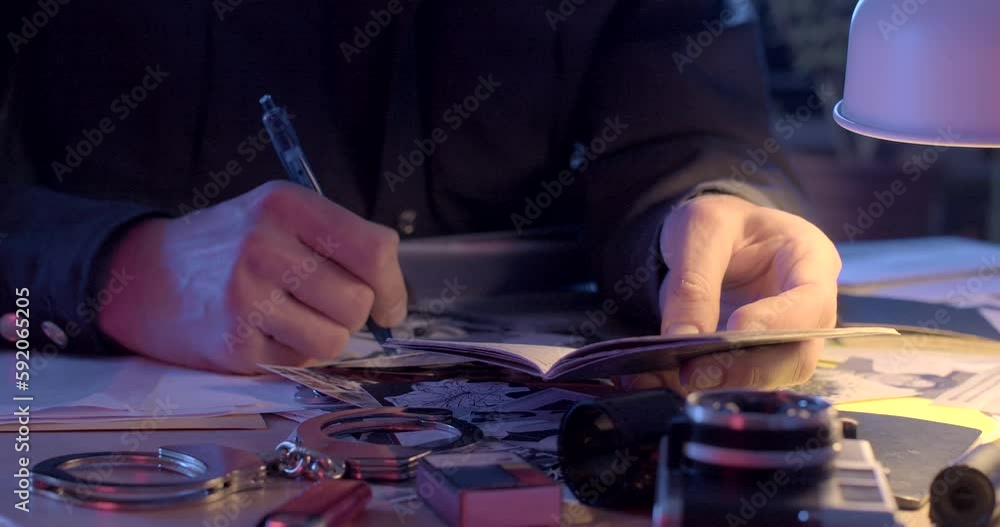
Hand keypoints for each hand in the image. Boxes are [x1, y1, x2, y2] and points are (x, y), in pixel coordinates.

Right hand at [96, 181, 407, 373]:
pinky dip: (292, 354)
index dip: (393, 286)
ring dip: (324, 337)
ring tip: (292, 318)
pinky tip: (263, 332)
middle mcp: (265, 245)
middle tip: (325, 308)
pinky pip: (299, 362)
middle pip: (357, 301)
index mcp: (286, 205)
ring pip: (334, 339)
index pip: (374, 250)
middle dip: (353, 315)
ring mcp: (246, 296)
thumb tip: (392, 295)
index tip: (390, 305)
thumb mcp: (277, 216)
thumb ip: (336, 241)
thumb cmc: (228, 247)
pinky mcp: (234, 343)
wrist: (144, 276)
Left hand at [623, 194, 839, 392]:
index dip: (777, 322)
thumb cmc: (722, 224)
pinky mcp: (758, 361)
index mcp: (811, 260)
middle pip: (796, 355)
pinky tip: (660, 382)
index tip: (735, 330)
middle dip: (745, 369)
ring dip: (722, 385)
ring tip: (672, 379)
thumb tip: (683, 339)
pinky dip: (699, 387)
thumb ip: (694, 281)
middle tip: (694, 372)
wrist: (716, 238)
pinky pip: (736, 384)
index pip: (811, 302)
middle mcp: (811, 309)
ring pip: (769, 379)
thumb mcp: (701, 229)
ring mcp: (788, 340)